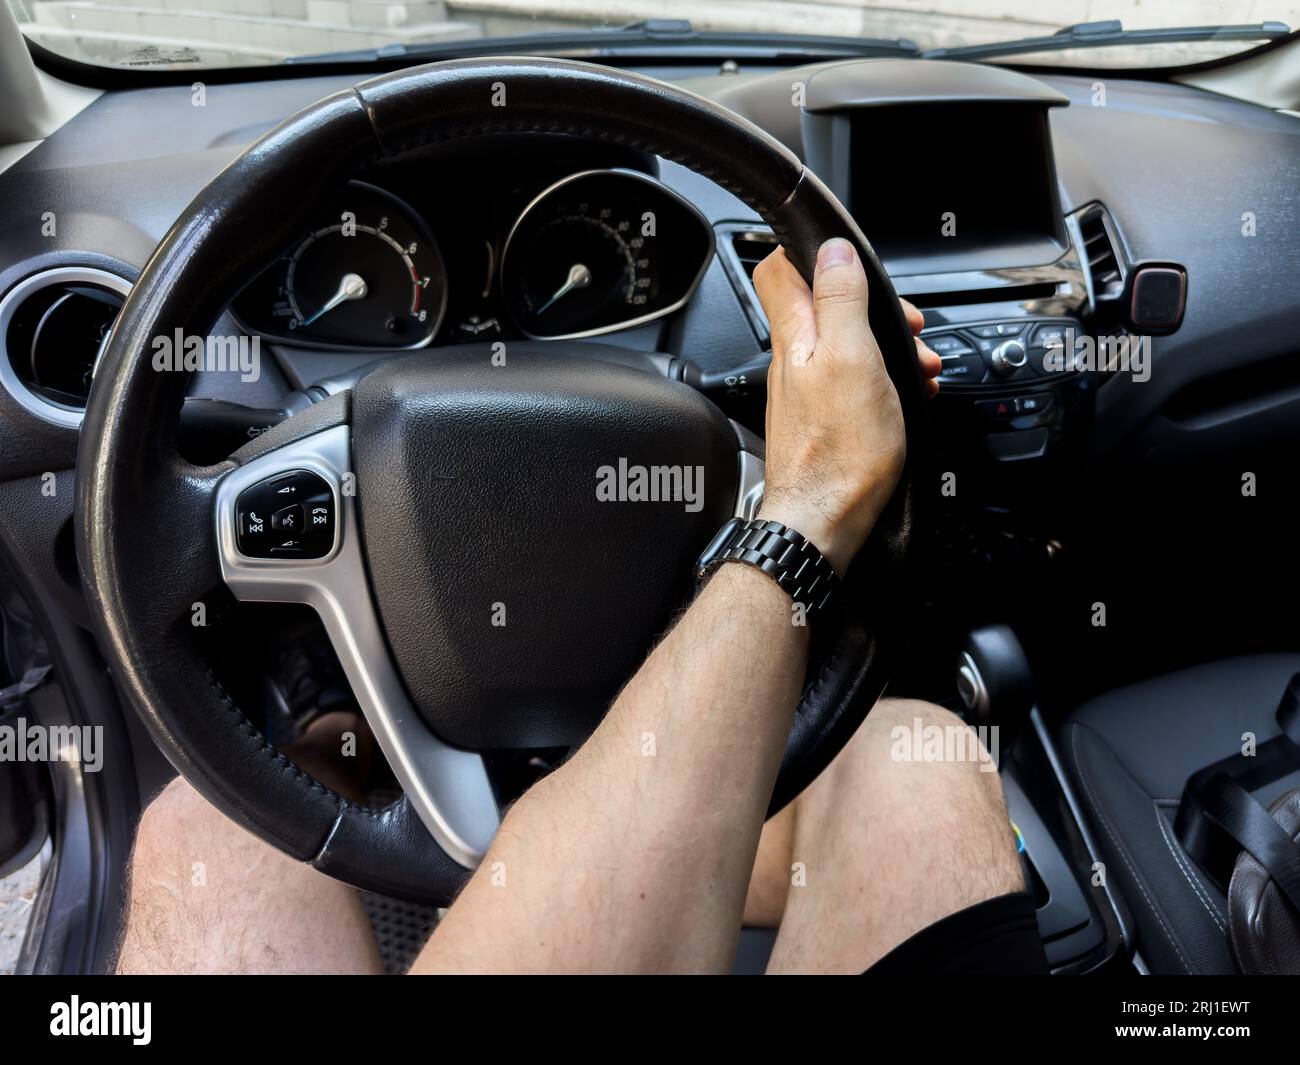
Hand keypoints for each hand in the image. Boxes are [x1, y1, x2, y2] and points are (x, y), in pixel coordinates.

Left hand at [751, 239, 939, 574]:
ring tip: (920, 366)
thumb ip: (841, 300)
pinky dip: (882, 381)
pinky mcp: (821, 421)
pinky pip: (852, 383)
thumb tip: (833, 250)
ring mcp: (805, 392)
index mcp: (796, 335)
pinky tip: (906, 397)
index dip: (811, 251)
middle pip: (825, 308)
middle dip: (872, 307)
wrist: (824, 520)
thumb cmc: (839, 451)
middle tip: (907, 327)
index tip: (850, 258)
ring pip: (845, 347)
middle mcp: (793, 360)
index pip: (779, 270)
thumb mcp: (852, 357)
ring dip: (886, 347)